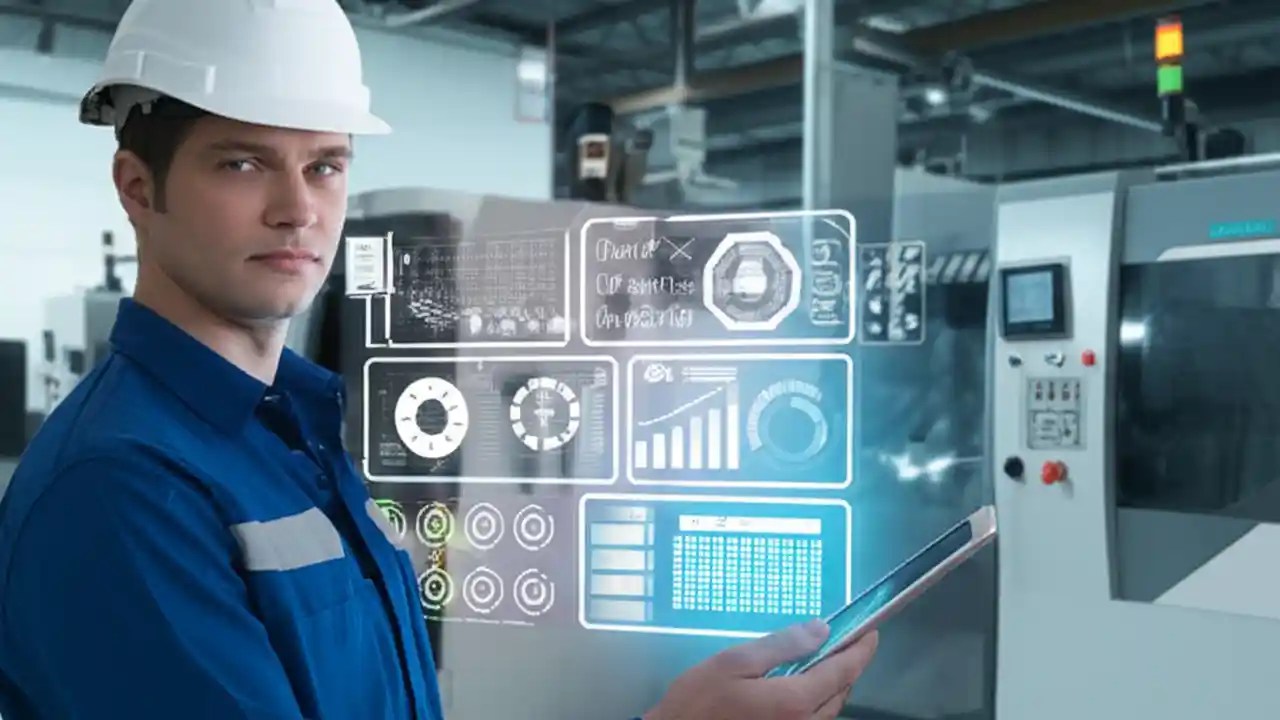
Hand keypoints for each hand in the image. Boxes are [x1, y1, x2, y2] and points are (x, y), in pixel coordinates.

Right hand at [643, 620, 878, 719]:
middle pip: (840, 692)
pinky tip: (802, 688)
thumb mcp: (735, 662)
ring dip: (833, 685)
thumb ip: (782, 645)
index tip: (871, 633)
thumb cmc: (698, 701)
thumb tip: (821, 630)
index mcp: (794, 701)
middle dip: (848, 666)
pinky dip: (817, 701)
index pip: (842, 671)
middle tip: (845, 642)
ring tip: (825, 661)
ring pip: (828, 710)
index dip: (860, 650)